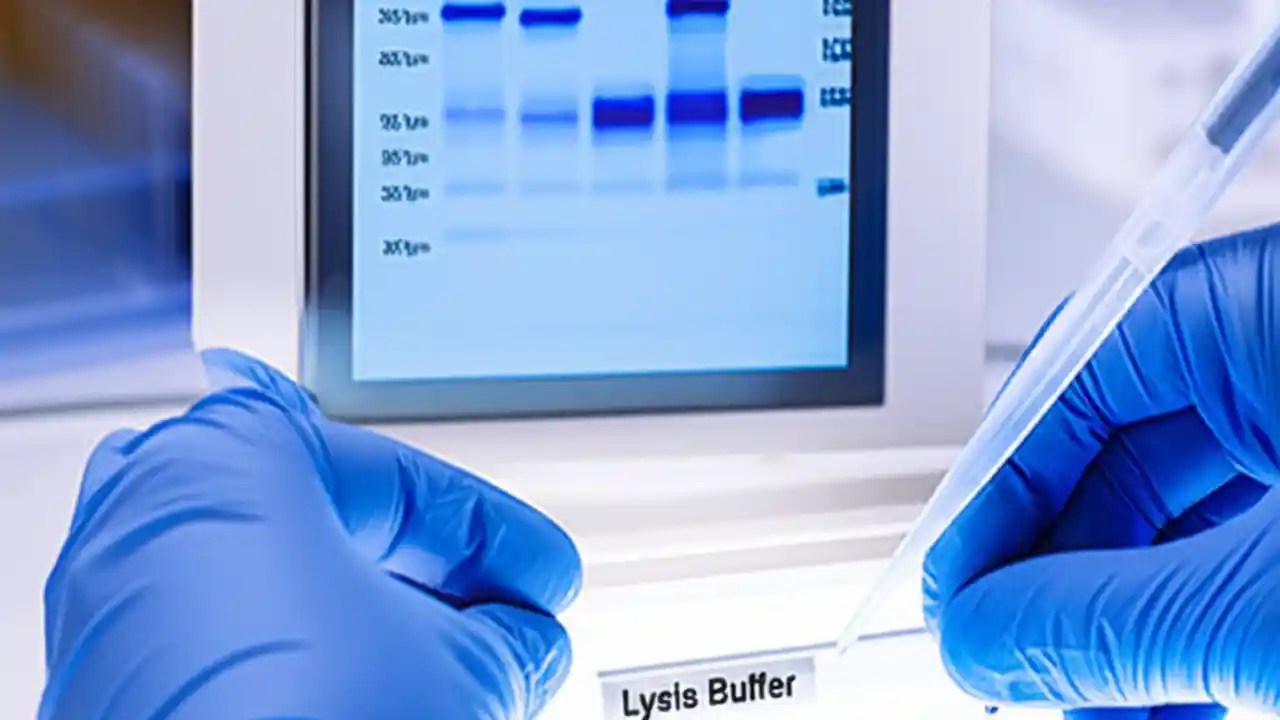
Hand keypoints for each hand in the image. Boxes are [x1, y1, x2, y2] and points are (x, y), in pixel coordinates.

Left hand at [40, 351, 581, 718]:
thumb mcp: (462, 667)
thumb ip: (508, 633)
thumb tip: (521, 644)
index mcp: (224, 464)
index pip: (398, 477)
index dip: (494, 533)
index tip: (542, 577)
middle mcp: (141, 532)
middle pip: (327, 529)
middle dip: (431, 580)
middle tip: (502, 623)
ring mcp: (112, 628)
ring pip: (274, 598)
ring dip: (372, 632)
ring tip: (447, 682)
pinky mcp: (114, 705)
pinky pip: (228, 661)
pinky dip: (306, 675)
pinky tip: (370, 710)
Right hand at [924, 223, 1279, 718]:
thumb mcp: (1269, 599)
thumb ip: (1105, 618)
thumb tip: (983, 640)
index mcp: (1277, 307)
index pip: (1081, 373)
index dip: (997, 488)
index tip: (954, 583)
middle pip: (1119, 458)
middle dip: (1058, 580)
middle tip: (1009, 661)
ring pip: (1180, 523)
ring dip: (1120, 627)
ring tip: (1088, 702)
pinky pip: (1241, 559)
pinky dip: (1195, 636)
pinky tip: (1161, 697)